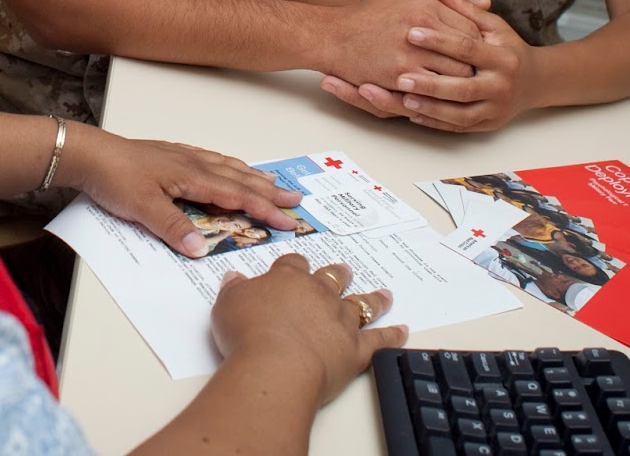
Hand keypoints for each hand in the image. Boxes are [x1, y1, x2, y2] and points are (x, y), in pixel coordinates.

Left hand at [61, 128, 304, 256]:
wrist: (89, 153)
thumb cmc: (113, 176)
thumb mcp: (142, 208)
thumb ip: (173, 228)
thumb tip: (202, 249)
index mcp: (191, 175)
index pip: (237, 196)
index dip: (264, 210)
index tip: (287, 221)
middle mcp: (192, 163)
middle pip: (239, 179)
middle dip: (269, 191)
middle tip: (295, 200)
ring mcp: (182, 158)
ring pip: (227, 166)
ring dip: (252, 176)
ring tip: (272, 181)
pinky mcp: (170, 156)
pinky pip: (211, 159)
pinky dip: (229, 165)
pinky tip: (228, 166)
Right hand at [212, 255, 406, 406]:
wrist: (276, 365)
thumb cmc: (247, 335)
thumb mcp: (226, 306)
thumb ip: (233, 290)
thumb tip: (234, 278)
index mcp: (288, 280)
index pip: (293, 264)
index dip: (294, 264)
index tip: (295, 264)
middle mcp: (319, 295)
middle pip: (332, 278)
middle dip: (337, 274)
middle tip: (344, 270)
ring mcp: (340, 321)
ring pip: (361, 304)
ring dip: (373, 298)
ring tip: (384, 295)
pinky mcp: (356, 349)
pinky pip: (380, 340)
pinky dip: (393, 335)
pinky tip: (403, 331)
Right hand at [328, 0, 477, 88]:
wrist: (331, 36)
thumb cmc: (368, 15)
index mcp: (425, 5)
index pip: (470, 28)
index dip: (478, 44)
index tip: (477, 53)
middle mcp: (422, 26)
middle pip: (468, 52)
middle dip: (475, 66)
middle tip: (477, 74)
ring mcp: (411, 52)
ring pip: (455, 74)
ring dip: (461, 83)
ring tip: (463, 88)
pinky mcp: (398, 74)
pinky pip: (431, 89)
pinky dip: (440, 95)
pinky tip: (441, 97)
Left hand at [388, 0, 537, 132]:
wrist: (535, 81)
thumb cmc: (506, 47)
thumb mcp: (493, 26)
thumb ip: (466, 11)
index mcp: (503, 58)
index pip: (468, 48)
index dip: (439, 40)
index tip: (410, 33)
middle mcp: (502, 86)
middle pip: (464, 88)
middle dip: (431, 84)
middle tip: (400, 77)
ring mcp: (496, 109)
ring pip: (461, 114)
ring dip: (430, 109)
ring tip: (402, 99)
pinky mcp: (488, 125)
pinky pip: (459, 127)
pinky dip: (435, 123)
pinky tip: (411, 115)